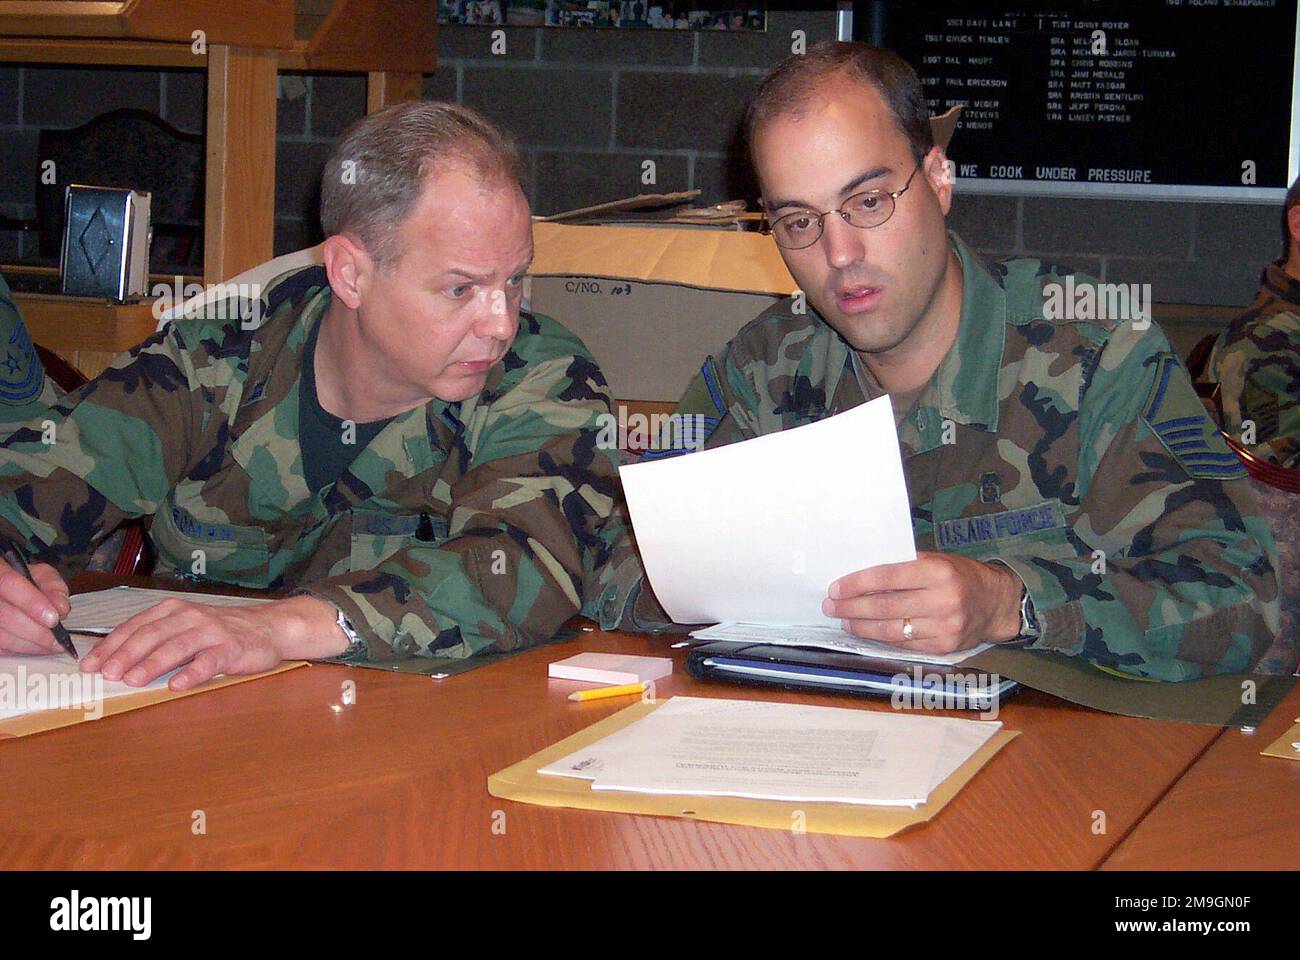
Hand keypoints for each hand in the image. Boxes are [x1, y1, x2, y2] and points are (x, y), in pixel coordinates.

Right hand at [0, 560, 71, 655]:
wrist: (4, 588)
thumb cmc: (25, 580)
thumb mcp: (41, 574)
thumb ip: (54, 587)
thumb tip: (61, 609)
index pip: (9, 584)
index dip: (32, 603)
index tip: (54, 619)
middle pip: (5, 615)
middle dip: (36, 632)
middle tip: (58, 641)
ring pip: (1, 636)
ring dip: (29, 645)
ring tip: (51, 646)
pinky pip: (0, 648)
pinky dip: (19, 650)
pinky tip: (35, 647)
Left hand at [80, 595, 349, 690]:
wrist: (268, 628)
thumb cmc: (219, 632)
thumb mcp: (185, 627)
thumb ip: (156, 638)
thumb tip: (113, 661)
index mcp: (173, 610)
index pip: (136, 627)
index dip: (112, 646)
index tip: (91, 665)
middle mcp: (190, 616)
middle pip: (152, 635)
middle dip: (126, 655)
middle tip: (107, 674)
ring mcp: (212, 631)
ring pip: (177, 647)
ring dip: (153, 664)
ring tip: (133, 681)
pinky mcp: (231, 648)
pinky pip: (209, 661)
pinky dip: (192, 673)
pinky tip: (177, 685)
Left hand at [822, 552, 1023, 653]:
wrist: (997, 603)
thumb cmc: (960, 576)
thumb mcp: (936, 560)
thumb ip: (903, 566)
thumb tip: (860, 576)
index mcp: (938, 572)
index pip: (887, 578)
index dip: (857, 584)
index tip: (835, 588)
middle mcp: (942, 601)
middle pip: (885, 607)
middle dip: (851, 608)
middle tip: (830, 606)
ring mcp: (943, 628)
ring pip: (890, 630)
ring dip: (861, 626)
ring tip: (842, 620)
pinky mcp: (942, 648)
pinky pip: (903, 644)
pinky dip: (880, 639)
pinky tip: (865, 632)